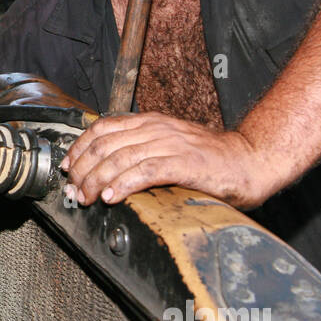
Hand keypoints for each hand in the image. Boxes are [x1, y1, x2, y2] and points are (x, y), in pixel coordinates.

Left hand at [58, 113, 280, 210]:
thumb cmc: (211, 159)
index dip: (80, 148)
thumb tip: (107, 168)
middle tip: (75, 190)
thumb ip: (141, 150)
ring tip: (87, 197)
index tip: (68, 167)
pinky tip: (113, 196)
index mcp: (150, 122)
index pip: (102, 128)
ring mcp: (171, 144)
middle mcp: (157, 129)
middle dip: (83, 169)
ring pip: (120, 158)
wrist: (251, 160)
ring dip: (97, 180)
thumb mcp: (169, 145)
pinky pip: (146, 171)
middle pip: (105, 145)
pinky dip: (125, 184)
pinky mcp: (185, 164)